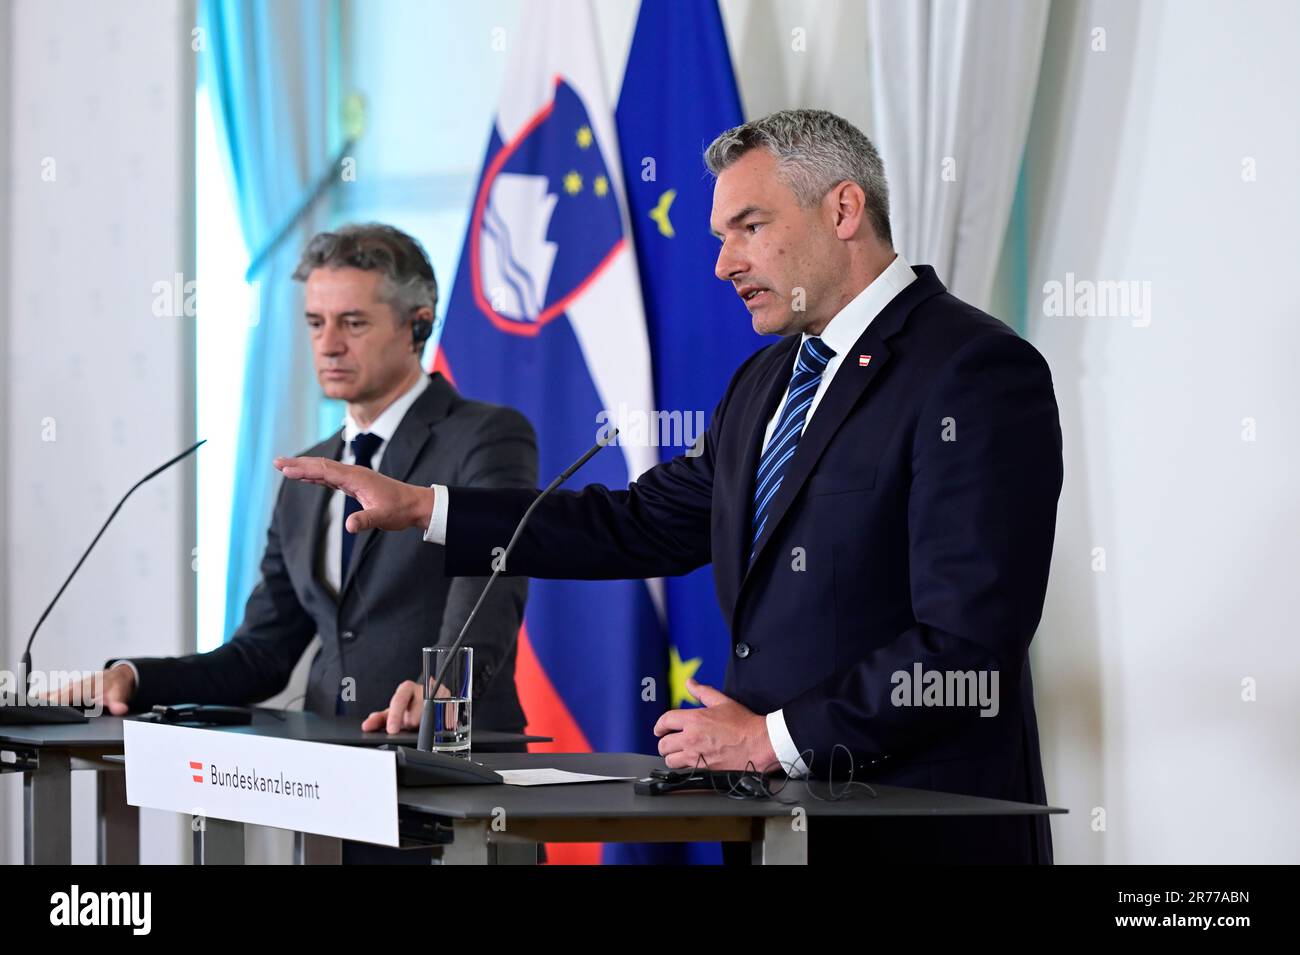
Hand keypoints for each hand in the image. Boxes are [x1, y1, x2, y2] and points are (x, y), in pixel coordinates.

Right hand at [41, 664, 135, 715]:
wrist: (116, 677)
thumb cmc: (116, 685)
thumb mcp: (120, 693)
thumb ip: (118, 702)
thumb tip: (120, 708)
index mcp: (86, 687)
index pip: (70, 694)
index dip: (59, 700)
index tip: (50, 705)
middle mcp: (76, 686)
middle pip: (57, 694)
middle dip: (45, 701)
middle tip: (32, 710)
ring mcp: (70, 688)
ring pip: (53, 693)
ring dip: (41, 699)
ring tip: (27, 707)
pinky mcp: (68, 690)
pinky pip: (53, 693)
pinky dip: (43, 696)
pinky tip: (32, 700)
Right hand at [273, 456, 434, 532]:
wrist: (415, 505)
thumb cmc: (400, 510)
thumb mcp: (383, 517)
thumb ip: (365, 520)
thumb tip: (349, 527)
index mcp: (356, 477)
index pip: (325, 471)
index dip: (305, 469)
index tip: (286, 469)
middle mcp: (353, 474)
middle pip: (321, 466)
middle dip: (298, 464)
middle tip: (276, 462)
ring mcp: (353, 478)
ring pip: (324, 470)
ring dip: (305, 468)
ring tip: (284, 467)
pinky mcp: (354, 485)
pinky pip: (331, 478)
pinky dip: (316, 476)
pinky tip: (306, 478)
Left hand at [360, 679, 449, 734]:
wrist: (430, 699)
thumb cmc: (410, 708)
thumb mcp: (395, 712)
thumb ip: (380, 719)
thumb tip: (366, 726)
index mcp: (407, 688)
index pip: (400, 699)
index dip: (395, 715)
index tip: (392, 730)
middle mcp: (425, 688)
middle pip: (419, 709)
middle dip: (414, 723)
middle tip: (411, 728)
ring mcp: (442, 694)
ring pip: (435, 715)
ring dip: (428, 726)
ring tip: (422, 729)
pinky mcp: (454, 703)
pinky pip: (448, 719)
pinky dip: (441, 727)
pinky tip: (437, 729)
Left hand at [653, 677, 779, 771]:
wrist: (758, 744)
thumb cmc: (744, 724)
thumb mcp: (722, 702)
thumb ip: (703, 692)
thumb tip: (690, 683)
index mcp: (694, 720)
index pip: (665, 720)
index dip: (659, 725)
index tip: (659, 729)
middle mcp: (691, 738)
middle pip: (663, 743)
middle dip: (664, 742)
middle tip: (668, 742)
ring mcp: (696, 755)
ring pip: (670, 760)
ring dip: (671, 757)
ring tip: (676, 755)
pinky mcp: (703, 769)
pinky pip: (684, 771)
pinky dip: (683, 768)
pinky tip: (689, 763)